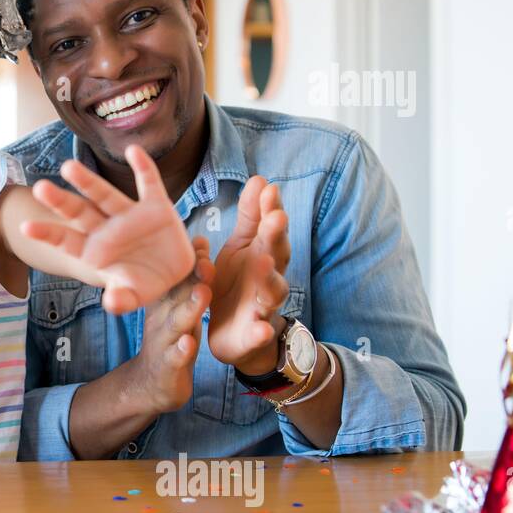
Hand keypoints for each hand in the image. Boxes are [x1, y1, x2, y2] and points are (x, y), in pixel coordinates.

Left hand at [23, 144, 194, 312]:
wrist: (174, 273)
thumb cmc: (142, 282)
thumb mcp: (133, 295)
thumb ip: (122, 299)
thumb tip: (112, 303)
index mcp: (94, 250)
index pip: (65, 241)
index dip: (47, 234)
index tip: (25, 227)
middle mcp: (106, 228)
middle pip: (78, 212)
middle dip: (60, 201)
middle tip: (39, 188)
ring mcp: (129, 215)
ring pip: (104, 195)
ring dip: (88, 182)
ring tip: (68, 167)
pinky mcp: (155, 207)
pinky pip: (148, 184)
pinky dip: (143, 168)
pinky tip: (133, 151)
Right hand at [125, 235, 212, 412]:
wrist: (150, 383)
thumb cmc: (170, 337)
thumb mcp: (177, 305)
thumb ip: (189, 275)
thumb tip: (199, 238)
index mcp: (166, 301)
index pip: (177, 276)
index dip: (189, 260)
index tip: (201, 242)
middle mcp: (162, 316)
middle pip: (177, 294)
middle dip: (192, 278)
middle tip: (207, 262)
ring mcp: (164, 340)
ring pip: (177, 322)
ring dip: (190, 308)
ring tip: (203, 294)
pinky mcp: (168, 365)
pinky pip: (175, 357)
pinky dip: (181, 350)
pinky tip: (188, 344)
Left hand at [208, 176, 291, 373]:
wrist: (235, 334)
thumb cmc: (239, 282)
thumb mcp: (241, 246)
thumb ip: (251, 217)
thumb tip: (261, 179)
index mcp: (264, 254)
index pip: (270, 229)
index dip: (271, 209)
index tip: (269, 188)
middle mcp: (269, 278)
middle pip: (277, 256)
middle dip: (276, 237)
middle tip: (275, 218)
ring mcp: (263, 306)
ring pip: (273, 292)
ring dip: (270, 278)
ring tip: (263, 262)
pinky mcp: (254, 334)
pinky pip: (260, 333)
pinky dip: (262, 332)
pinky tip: (262, 329)